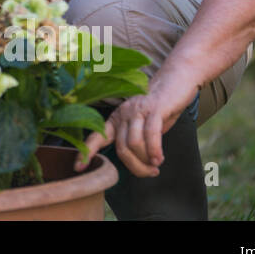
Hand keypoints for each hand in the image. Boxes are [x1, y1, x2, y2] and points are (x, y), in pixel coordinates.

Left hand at [74, 70, 199, 177]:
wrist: (176, 81)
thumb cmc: (160, 108)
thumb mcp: (144, 126)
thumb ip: (137, 142)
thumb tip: (139, 164)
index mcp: (117, 119)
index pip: (97, 136)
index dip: (87, 152)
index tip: (78, 167)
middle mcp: (123, 113)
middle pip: (122, 148)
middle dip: (136, 166)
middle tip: (150, 172)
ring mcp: (138, 109)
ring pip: (134, 143)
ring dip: (146, 160)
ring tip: (156, 165)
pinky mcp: (155, 108)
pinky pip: (151, 134)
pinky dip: (154, 150)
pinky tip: (158, 158)